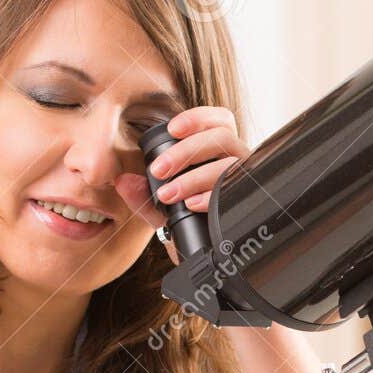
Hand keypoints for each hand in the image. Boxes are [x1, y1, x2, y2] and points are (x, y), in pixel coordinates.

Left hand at [114, 106, 247, 263]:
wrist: (205, 255)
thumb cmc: (187, 222)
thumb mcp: (160, 208)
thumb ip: (141, 194)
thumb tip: (123, 181)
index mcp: (220, 150)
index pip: (219, 119)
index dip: (198, 118)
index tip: (172, 129)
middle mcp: (237, 160)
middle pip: (222, 137)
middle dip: (186, 150)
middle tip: (159, 170)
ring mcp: (247, 179)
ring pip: (228, 163)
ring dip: (194, 176)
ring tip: (170, 194)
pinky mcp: (249, 200)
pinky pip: (236, 191)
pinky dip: (211, 196)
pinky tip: (192, 204)